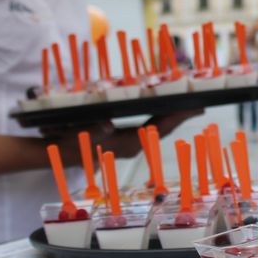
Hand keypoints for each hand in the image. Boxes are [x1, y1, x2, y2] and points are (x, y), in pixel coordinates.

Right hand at [43, 109, 202, 160]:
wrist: (56, 152)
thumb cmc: (65, 142)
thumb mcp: (73, 135)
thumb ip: (90, 130)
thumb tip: (106, 124)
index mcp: (124, 144)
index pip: (156, 129)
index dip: (176, 118)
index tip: (193, 108)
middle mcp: (131, 145)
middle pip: (162, 129)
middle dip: (181, 116)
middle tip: (200, 104)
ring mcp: (129, 143)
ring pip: (157, 129)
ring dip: (172, 117)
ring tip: (188, 105)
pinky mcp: (125, 139)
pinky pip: (148, 127)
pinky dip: (160, 117)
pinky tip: (165, 109)